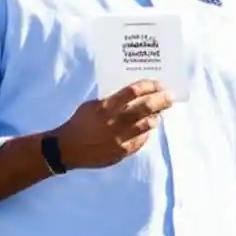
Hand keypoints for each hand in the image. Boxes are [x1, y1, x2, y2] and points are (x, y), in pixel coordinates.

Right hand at [53, 80, 172, 170]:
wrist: (67, 149)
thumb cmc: (78, 123)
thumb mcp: (91, 105)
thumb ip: (110, 100)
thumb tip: (132, 95)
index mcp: (105, 107)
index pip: (133, 92)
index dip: (149, 86)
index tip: (158, 84)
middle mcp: (114, 122)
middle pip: (145, 108)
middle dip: (161, 100)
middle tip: (169, 97)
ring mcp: (120, 139)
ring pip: (147, 125)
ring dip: (155, 117)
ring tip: (159, 113)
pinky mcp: (122, 152)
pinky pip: (141, 140)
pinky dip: (146, 132)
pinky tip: (147, 128)